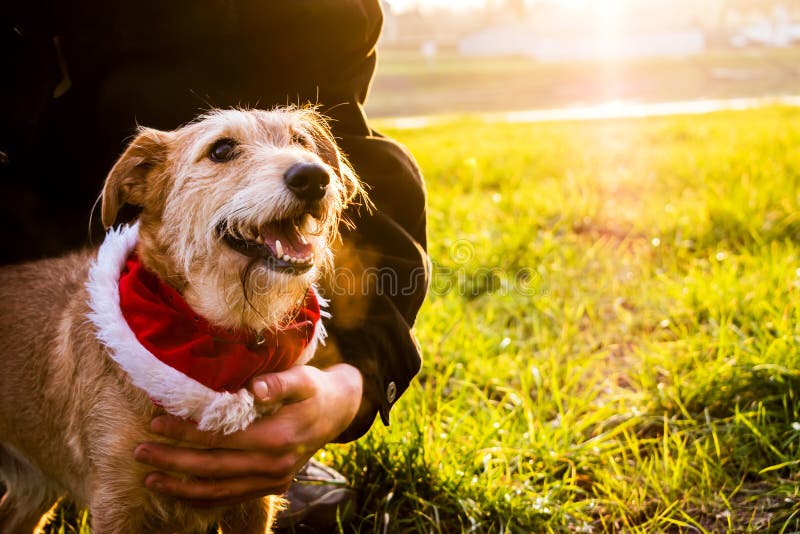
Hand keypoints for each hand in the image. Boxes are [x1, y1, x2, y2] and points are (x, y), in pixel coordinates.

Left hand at [132, 363, 362, 506]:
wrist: (340, 412)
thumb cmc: (315, 390)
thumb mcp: (304, 378)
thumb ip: (281, 382)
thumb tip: (257, 387)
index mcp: (277, 437)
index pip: (219, 438)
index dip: (185, 433)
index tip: (156, 423)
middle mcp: (273, 465)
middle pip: (211, 467)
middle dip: (171, 461)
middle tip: (139, 451)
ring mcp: (272, 480)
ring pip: (217, 490)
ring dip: (180, 488)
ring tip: (150, 478)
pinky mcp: (273, 487)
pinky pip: (232, 499)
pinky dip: (203, 500)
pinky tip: (181, 494)